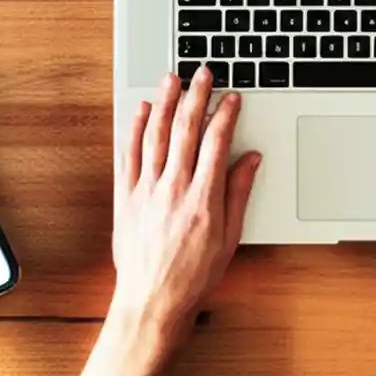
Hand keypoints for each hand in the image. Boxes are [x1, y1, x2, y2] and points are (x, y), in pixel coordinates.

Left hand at [71, 67, 261, 375]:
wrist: (152, 301)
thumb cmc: (193, 275)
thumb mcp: (229, 238)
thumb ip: (239, 193)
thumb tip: (249, 160)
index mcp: (203, 198)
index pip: (216, 143)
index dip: (226, 115)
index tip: (232, 98)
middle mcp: (172, 189)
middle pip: (184, 130)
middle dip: (195, 97)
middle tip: (202, 74)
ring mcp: (145, 191)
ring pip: (154, 135)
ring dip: (163, 102)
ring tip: (171, 79)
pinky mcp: (125, 197)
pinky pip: (128, 155)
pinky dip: (133, 129)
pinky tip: (140, 110)